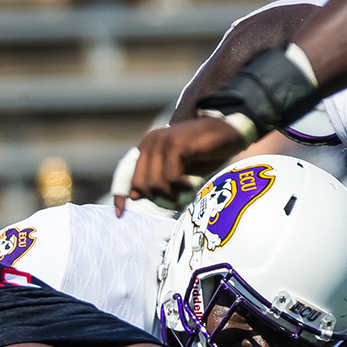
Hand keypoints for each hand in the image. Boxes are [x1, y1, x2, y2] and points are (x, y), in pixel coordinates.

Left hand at [112, 117, 244, 214]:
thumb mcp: (175, 170)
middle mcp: (150, 143)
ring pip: (155, 183)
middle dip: (156, 199)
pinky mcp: (177, 145)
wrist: (227, 131)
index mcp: (145, 148)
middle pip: (139, 185)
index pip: (124, 175)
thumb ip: (155, 179)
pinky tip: (191, 184)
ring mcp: (163, 142)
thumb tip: (134, 196)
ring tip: (186, 192)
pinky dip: (181, 187)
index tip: (118, 215)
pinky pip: (171, 177)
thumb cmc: (201, 153)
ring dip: (171, 195)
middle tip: (176, 201)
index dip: (120, 196)